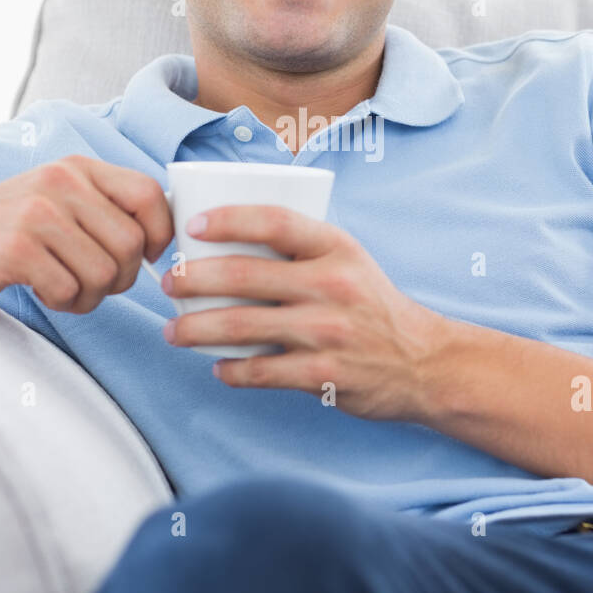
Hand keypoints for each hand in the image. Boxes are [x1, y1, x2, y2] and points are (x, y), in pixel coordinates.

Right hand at [0, 156, 172, 310]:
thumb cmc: (8, 229)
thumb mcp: (58, 199)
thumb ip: (105, 207)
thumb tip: (165, 234)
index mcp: (78, 168)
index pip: (149, 194)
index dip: (160, 233)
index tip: (147, 256)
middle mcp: (61, 182)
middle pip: (131, 245)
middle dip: (122, 279)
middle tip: (94, 283)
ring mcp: (37, 213)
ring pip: (105, 274)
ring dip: (91, 296)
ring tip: (65, 287)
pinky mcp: (16, 248)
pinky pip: (69, 291)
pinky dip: (63, 302)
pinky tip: (43, 291)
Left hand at [160, 204, 447, 420]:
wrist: (424, 361)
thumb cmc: (372, 304)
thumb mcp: (348, 260)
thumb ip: (301, 248)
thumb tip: (227, 240)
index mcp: (337, 248)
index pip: (276, 222)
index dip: (229, 219)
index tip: (193, 225)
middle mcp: (333, 285)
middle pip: (245, 276)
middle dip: (193, 279)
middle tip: (168, 282)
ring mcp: (328, 332)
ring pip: (242, 327)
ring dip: (196, 329)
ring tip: (173, 331)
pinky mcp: (324, 374)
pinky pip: (262, 372)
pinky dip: (232, 371)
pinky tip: (218, 367)